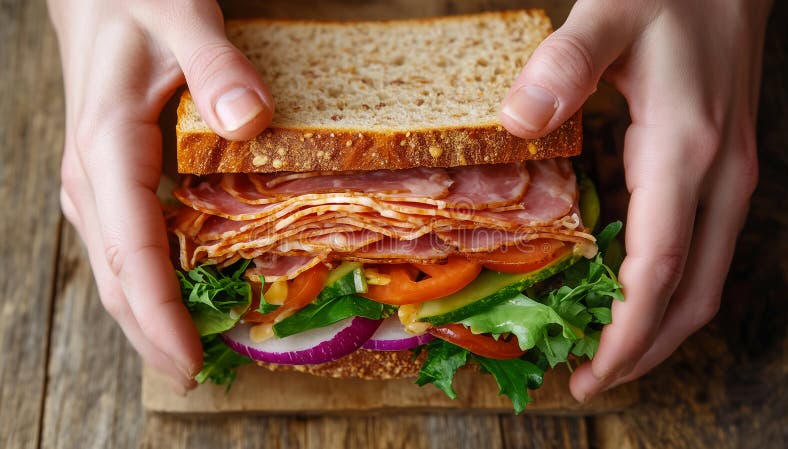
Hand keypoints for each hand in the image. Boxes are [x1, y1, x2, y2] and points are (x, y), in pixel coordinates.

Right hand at [48, 0, 272, 391]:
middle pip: (118, 277)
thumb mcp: (181, 14)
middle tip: (197, 377)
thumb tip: (248, 122)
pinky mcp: (110, 180)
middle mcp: (93, 178)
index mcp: (109, 147)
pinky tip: (180, 298)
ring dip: (150, 315)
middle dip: (153, 334)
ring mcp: (97, 183)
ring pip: (118, 268)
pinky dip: (150, 282)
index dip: (159, 315)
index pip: (133, 251)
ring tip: (192, 352)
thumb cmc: (135, 0)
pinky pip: (127, 245)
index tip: (190, 362)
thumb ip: (216, 65)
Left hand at [500, 0, 769, 400]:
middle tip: (593, 379)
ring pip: (704, 276)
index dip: (629, 332)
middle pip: (693, 292)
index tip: (593, 372)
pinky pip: (698, 246)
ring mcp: (728, 173)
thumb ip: (564, 63)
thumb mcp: (612, 11)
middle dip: (646, 348)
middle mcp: (719, 173)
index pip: (662, 267)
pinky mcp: (722, 166)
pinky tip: (626, 290)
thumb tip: (517, 121)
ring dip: (659, 325)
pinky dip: (666, 286)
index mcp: (687, 149)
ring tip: (608, 350)